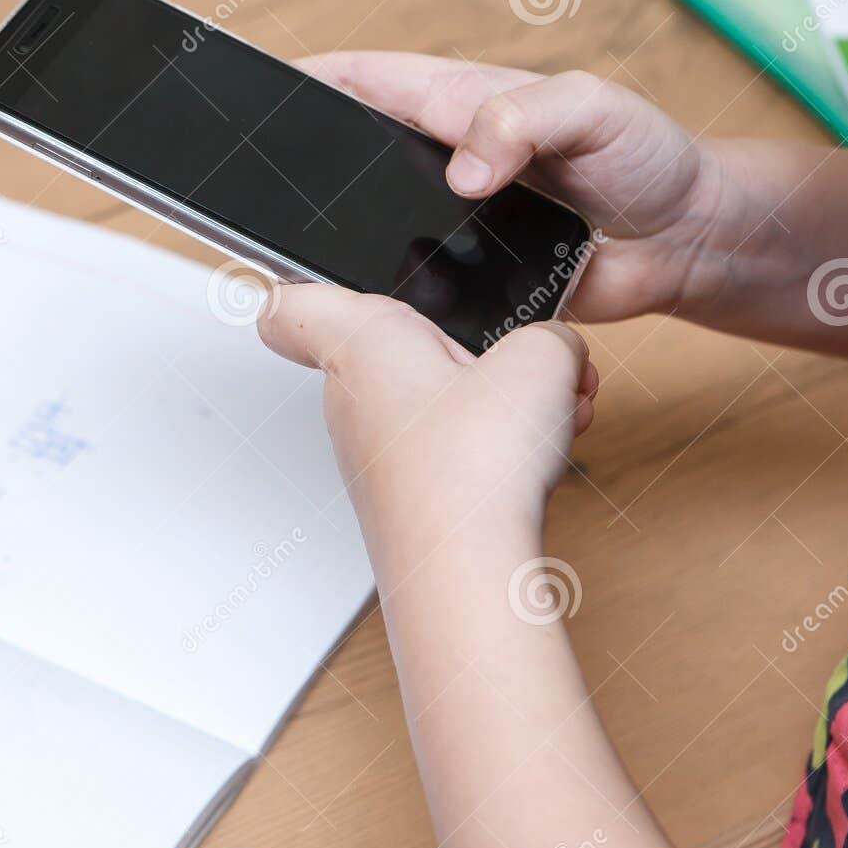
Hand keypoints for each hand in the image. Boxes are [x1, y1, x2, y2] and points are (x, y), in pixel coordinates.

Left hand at [259, 284, 597, 555]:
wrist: (462, 568)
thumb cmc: (470, 466)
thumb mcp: (541, 360)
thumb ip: (551, 338)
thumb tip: (555, 351)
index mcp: (361, 345)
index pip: (291, 308)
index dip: (304, 286)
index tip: (323, 279)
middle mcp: (352, 399)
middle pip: (402, 350)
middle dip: (472, 351)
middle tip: (519, 364)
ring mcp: (374, 453)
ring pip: (437, 403)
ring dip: (498, 404)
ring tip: (551, 415)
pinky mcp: (403, 496)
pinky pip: (450, 450)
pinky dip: (496, 448)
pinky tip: (540, 456)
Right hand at [295, 52, 741, 322]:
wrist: (684, 243)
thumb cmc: (649, 158)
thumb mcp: (593, 107)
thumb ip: (522, 119)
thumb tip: (462, 169)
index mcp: (459, 102)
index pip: (366, 81)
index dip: (311, 83)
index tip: (264, 95)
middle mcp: (443, 161)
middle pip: (352, 159)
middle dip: (310, 170)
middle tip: (271, 190)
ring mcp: (448, 221)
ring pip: (371, 229)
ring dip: (342, 242)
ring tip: (302, 254)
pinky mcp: (464, 278)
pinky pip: (410, 287)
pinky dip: (388, 297)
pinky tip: (368, 308)